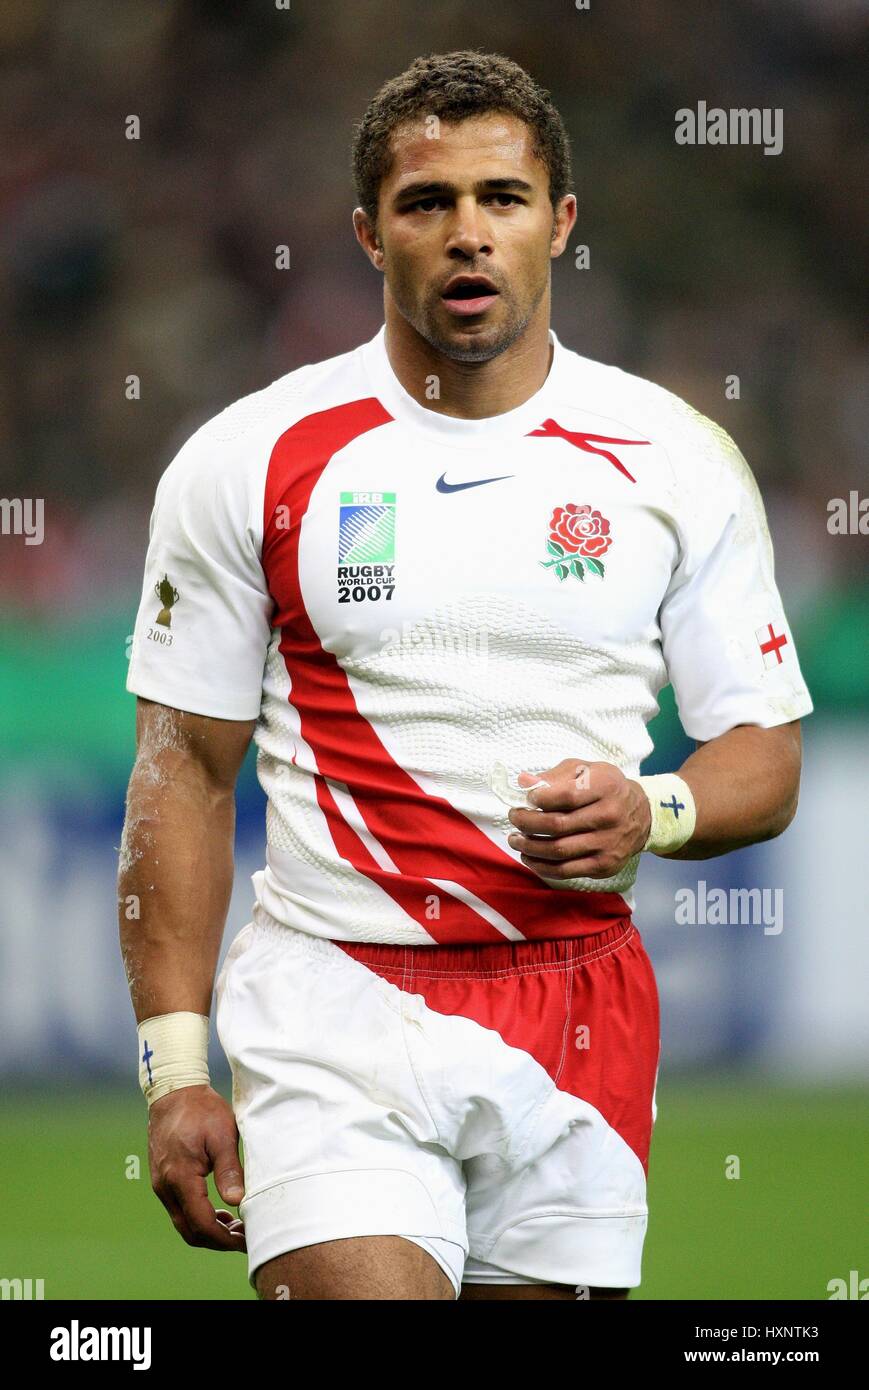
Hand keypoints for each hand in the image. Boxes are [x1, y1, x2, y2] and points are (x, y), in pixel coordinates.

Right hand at [148, 1084, 246, 1250]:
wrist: (173, 1092)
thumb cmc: (201, 1109)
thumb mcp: (222, 1135)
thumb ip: (229, 1169)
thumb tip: (237, 1201)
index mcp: (180, 1177)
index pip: (201, 1223)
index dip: (224, 1239)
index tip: (246, 1241)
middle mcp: (166, 1186)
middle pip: (190, 1231)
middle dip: (218, 1241)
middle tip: (245, 1238)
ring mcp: (162, 1185)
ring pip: (184, 1223)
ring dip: (209, 1231)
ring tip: (237, 1226)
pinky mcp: (163, 1180)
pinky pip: (180, 1210)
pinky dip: (200, 1218)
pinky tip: (220, 1212)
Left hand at [506, 758, 650, 880]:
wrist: (642, 815)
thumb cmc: (605, 788)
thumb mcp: (585, 770)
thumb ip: (554, 775)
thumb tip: (523, 782)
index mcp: (605, 786)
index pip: (566, 795)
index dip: (539, 798)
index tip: (527, 798)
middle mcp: (609, 816)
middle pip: (557, 825)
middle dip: (527, 822)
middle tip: (514, 817)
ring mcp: (607, 844)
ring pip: (558, 850)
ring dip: (529, 846)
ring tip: (515, 839)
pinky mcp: (604, 866)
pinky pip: (566, 870)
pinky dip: (541, 866)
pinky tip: (529, 856)